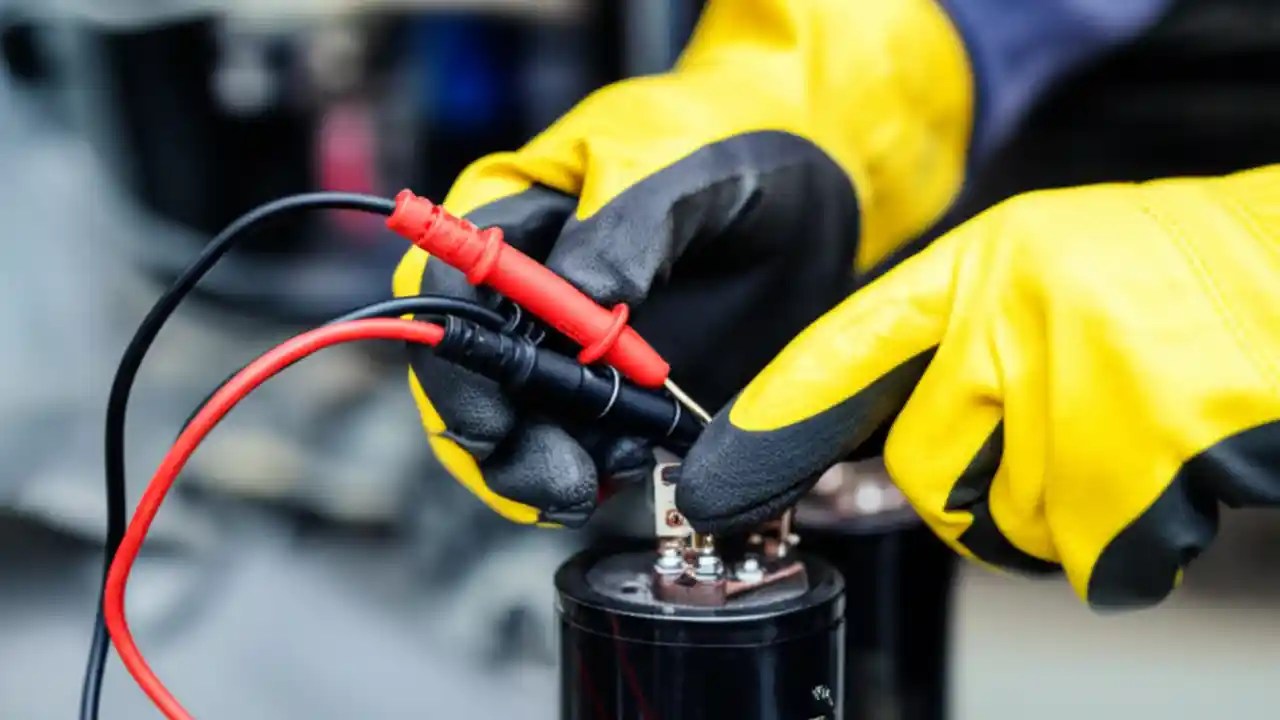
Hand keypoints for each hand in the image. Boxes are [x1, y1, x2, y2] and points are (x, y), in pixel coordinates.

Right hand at [393, 0, 972, 524]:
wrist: (816, 183)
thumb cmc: (734, 142)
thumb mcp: (683, 165)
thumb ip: (627, 228)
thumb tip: (582, 301)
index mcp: (516, 217)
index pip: (446, 291)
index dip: (455, 359)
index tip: (497, 417)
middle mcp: (527, 292)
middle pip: (471, 380)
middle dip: (499, 443)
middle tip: (559, 485)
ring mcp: (572, 349)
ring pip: (521, 430)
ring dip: (545, 471)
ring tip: (600, 485)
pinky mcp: (623, 392)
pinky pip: (589, 448)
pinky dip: (601, 473)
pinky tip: (640, 466)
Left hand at [679, 166, 1279, 607]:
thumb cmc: (1191, 282)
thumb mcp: (1056, 275)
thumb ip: (964, 349)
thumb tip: (868, 459)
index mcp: (990, 259)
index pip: (848, 348)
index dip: (781, 419)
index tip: (721, 478)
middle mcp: (1019, 309)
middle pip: (927, 470)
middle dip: (976, 496)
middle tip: (1060, 459)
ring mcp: (1079, 377)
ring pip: (1013, 525)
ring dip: (1070, 517)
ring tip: (1141, 443)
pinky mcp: (1145, 452)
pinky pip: (1095, 558)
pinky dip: (1136, 546)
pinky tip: (1180, 475)